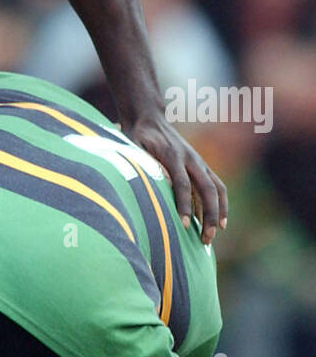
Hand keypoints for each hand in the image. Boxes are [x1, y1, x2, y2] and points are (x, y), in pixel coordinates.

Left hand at [123, 115, 227, 242]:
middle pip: (206, 189)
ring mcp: (199, 162)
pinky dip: (221, 204)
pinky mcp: (202, 166)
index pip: (182, 184)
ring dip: (219, 212)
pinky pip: (217, 186)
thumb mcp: (134, 146)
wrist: (150, 118)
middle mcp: (191, 159)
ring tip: (215, 234)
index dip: (184, 206)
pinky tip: (220, 223)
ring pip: (217, 188)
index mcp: (172, 156)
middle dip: (208, 215)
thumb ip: (145, 163)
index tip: (185, 226)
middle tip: (205, 238)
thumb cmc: (137, 137)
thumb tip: (162, 184)